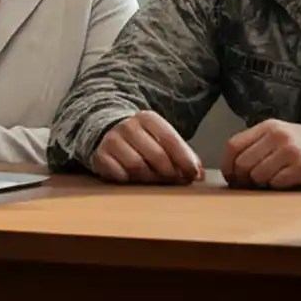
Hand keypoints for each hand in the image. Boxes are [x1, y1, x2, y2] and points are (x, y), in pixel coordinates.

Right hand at [89, 111, 203, 184]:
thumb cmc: (142, 139)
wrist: (106, 131)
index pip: (170, 139)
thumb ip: (182, 154)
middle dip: (170, 172)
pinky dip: (130, 180)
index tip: (194, 175)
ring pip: (137, 166)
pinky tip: (134, 179)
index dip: (184, 159)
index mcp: (148, 118)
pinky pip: (119, 174)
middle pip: (156, 155)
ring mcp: (113, 140)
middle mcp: (129, 126)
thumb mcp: (161, 138)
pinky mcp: (101, 155)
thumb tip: (199, 175)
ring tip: (156, 180)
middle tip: (176, 181)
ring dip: (150, 178)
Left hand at [221, 120, 300, 189]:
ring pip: (258, 176)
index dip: (227, 165)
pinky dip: (280, 186)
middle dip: (244, 180)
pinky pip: (277, 183)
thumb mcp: (281, 135)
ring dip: (264, 184)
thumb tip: (233, 169)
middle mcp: (278, 135)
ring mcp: (291, 151)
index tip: (231, 178)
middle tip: (252, 186)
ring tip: (277, 179)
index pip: (233, 145)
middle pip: (242, 164)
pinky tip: (290, 181)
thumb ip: (258, 145)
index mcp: (269, 127)